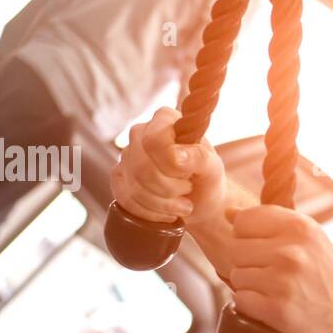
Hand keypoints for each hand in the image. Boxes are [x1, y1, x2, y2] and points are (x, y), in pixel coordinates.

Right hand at [111, 108, 226, 225]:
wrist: (201, 201)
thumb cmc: (208, 179)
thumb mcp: (214, 168)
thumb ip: (199, 157)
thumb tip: (174, 156)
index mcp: (165, 119)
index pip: (154, 140)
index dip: (171, 165)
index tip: (189, 173)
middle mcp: (141, 133)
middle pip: (141, 167)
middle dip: (169, 189)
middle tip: (188, 190)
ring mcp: (127, 155)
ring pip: (134, 187)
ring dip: (163, 204)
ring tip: (182, 204)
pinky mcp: (119, 177)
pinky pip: (124, 199)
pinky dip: (150, 213)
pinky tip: (166, 212)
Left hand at [225, 204, 332, 332]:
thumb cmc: (325, 276)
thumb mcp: (308, 239)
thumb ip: (270, 223)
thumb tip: (228, 213)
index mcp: (300, 227)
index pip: (244, 221)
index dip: (248, 237)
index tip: (267, 251)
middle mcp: (292, 251)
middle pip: (235, 250)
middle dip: (248, 264)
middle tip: (274, 277)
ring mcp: (284, 281)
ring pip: (237, 276)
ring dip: (250, 287)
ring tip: (276, 292)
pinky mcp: (278, 309)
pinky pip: (241, 300)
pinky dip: (251, 307)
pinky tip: (272, 307)